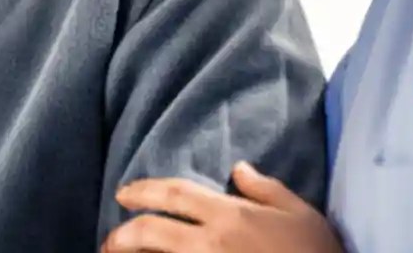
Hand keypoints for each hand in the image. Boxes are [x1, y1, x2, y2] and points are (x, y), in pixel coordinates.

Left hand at [102, 162, 342, 252]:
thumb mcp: (300, 214)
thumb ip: (266, 189)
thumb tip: (239, 169)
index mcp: (231, 215)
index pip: (175, 194)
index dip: (144, 190)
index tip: (124, 193)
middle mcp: (210, 243)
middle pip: (149, 231)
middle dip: (123, 234)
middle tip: (112, 239)